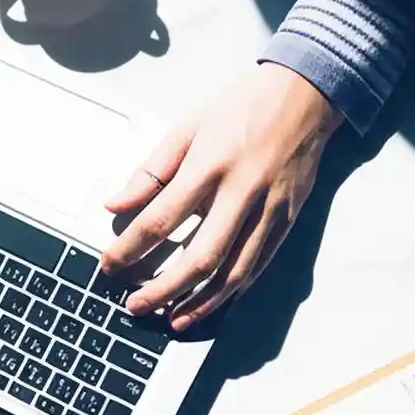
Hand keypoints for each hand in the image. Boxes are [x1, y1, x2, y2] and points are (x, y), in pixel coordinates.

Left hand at [101, 63, 344, 330]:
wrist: (304, 95)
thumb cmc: (240, 108)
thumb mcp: (186, 128)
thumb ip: (150, 171)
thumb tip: (116, 206)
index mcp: (209, 165)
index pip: (161, 218)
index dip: (131, 248)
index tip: (109, 265)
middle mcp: (241, 192)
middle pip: (200, 257)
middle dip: (164, 290)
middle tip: (135, 306)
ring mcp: (269, 210)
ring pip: (234, 272)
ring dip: (200, 303)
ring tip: (172, 319)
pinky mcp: (287, 221)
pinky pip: (258, 266)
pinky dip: (232, 291)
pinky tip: (210, 303)